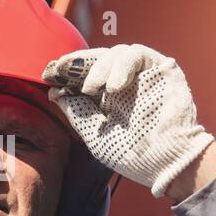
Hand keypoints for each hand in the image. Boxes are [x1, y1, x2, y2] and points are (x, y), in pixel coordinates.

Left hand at [42, 43, 213, 198]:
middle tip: (60, 70)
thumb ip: (76, 111)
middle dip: (76, 63)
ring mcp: (142, 75)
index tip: (48, 74)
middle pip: (96, 60)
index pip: (83, 74)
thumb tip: (54, 92)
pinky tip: (114, 87)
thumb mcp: (94, 134)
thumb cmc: (132, 154)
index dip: (66, 71)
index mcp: (106, 98)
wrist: (167, 162)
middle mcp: (123, 83)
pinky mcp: (161, 68)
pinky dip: (121, 65)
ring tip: (92, 89)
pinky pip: (137, 53)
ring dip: (98, 67)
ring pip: (115, 53)